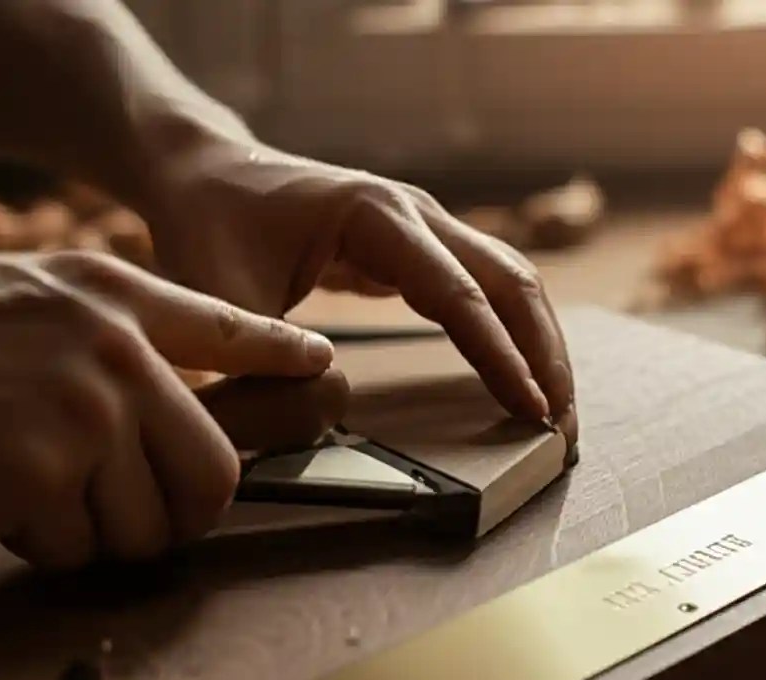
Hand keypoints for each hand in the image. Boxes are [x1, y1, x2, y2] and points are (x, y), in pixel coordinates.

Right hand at [0, 250, 335, 568]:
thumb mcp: (62, 287)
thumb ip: (152, 315)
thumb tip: (258, 348)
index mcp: (125, 304)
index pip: (236, 331)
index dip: (286, 358)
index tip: (323, 372)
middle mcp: (119, 358)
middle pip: (213, 476)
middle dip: (184, 515)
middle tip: (149, 516)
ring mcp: (83, 418)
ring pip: (144, 527)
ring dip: (100, 531)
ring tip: (47, 486)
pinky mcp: (39, 476)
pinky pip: (76, 547)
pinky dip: (44, 542)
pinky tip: (3, 495)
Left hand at [140, 139, 576, 447]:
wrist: (203, 170)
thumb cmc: (208, 223)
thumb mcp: (219, 292)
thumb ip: (263, 353)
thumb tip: (320, 415)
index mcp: (374, 214)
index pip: (458, 292)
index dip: (499, 354)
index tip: (531, 407)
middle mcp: (413, 212)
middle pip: (510, 279)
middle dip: (544, 352)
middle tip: (562, 423)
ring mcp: (421, 226)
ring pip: (509, 281)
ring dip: (538, 342)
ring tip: (554, 409)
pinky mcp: (415, 248)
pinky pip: (482, 289)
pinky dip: (508, 333)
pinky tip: (517, 376)